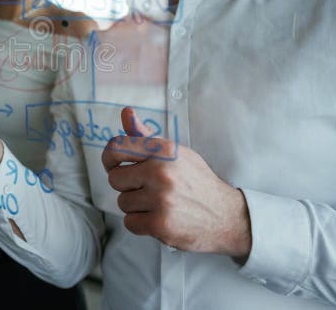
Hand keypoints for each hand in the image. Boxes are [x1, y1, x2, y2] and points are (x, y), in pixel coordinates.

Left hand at [101, 107, 251, 258]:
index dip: (109, 159)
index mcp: (163, 150)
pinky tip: (159, 218)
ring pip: (122, 202)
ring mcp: (161, 199)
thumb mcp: (175, 153)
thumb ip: (146, 136)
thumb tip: (125, 112)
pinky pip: (129, 223)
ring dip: (136, 206)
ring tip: (158, 204)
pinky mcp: (161, 224)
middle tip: (146, 189)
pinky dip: (141, 224)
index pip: (117, 148)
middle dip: (127, 186)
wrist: (226, 215)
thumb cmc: (195, 181)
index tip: (114, 166)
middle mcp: (161, 171)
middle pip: (115, 179)